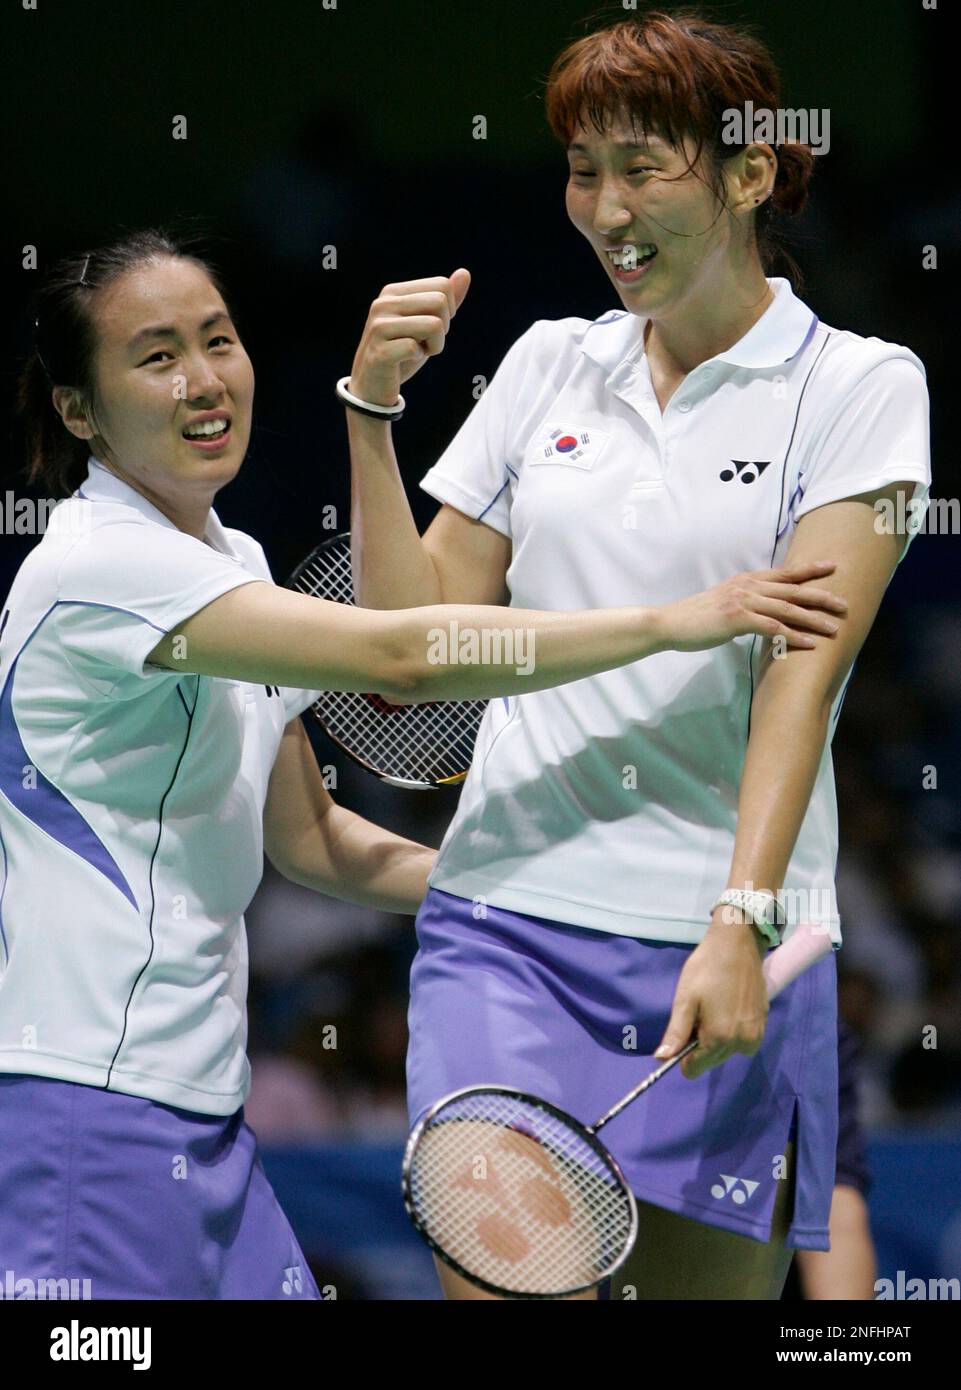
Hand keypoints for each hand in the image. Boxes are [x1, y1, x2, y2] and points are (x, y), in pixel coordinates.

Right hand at [348, 269, 470, 406]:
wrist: (372, 386)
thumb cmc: (403, 353)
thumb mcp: (427, 324)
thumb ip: (446, 300)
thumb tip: (465, 273)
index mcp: (393, 292)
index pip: (442, 286)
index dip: (447, 312)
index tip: (430, 329)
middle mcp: (383, 304)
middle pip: (440, 301)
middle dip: (443, 329)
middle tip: (425, 342)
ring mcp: (379, 327)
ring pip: (434, 325)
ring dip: (434, 345)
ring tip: (416, 352)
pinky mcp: (380, 351)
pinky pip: (417, 348)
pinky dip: (418, 357)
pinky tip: (404, 361)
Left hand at [654, 912, 768, 1079]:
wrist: (738, 945)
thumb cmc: (706, 969)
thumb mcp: (685, 999)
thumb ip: (676, 1033)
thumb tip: (662, 1059)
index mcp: (719, 1038)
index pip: (695, 1068)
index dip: (683, 1055)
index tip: (682, 1033)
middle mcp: (742, 1043)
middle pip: (711, 1061)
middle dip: (700, 1045)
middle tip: (698, 1013)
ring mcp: (756, 1034)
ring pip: (727, 1052)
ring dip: (716, 1039)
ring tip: (712, 1009)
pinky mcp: (764, 1024)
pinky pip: (742, 1041)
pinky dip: (732, 1033)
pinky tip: (726, 1008)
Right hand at [658, 560, 846, 652]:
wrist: (670, 623)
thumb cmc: (696, 617)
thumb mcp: (724, 601)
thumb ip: (745, 601)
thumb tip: (762, 611)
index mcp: (746, 580)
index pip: (784, 573)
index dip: (809, 570)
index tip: (832, 567)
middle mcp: (748, 586)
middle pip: (793, 590)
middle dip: (821, 597)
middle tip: (844, 604)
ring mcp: (743, 601)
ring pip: (787, 609)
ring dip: (813, 619)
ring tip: (834, 628)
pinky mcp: (737, 619)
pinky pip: (772, 628)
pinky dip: (793, 635)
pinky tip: (809, 642)